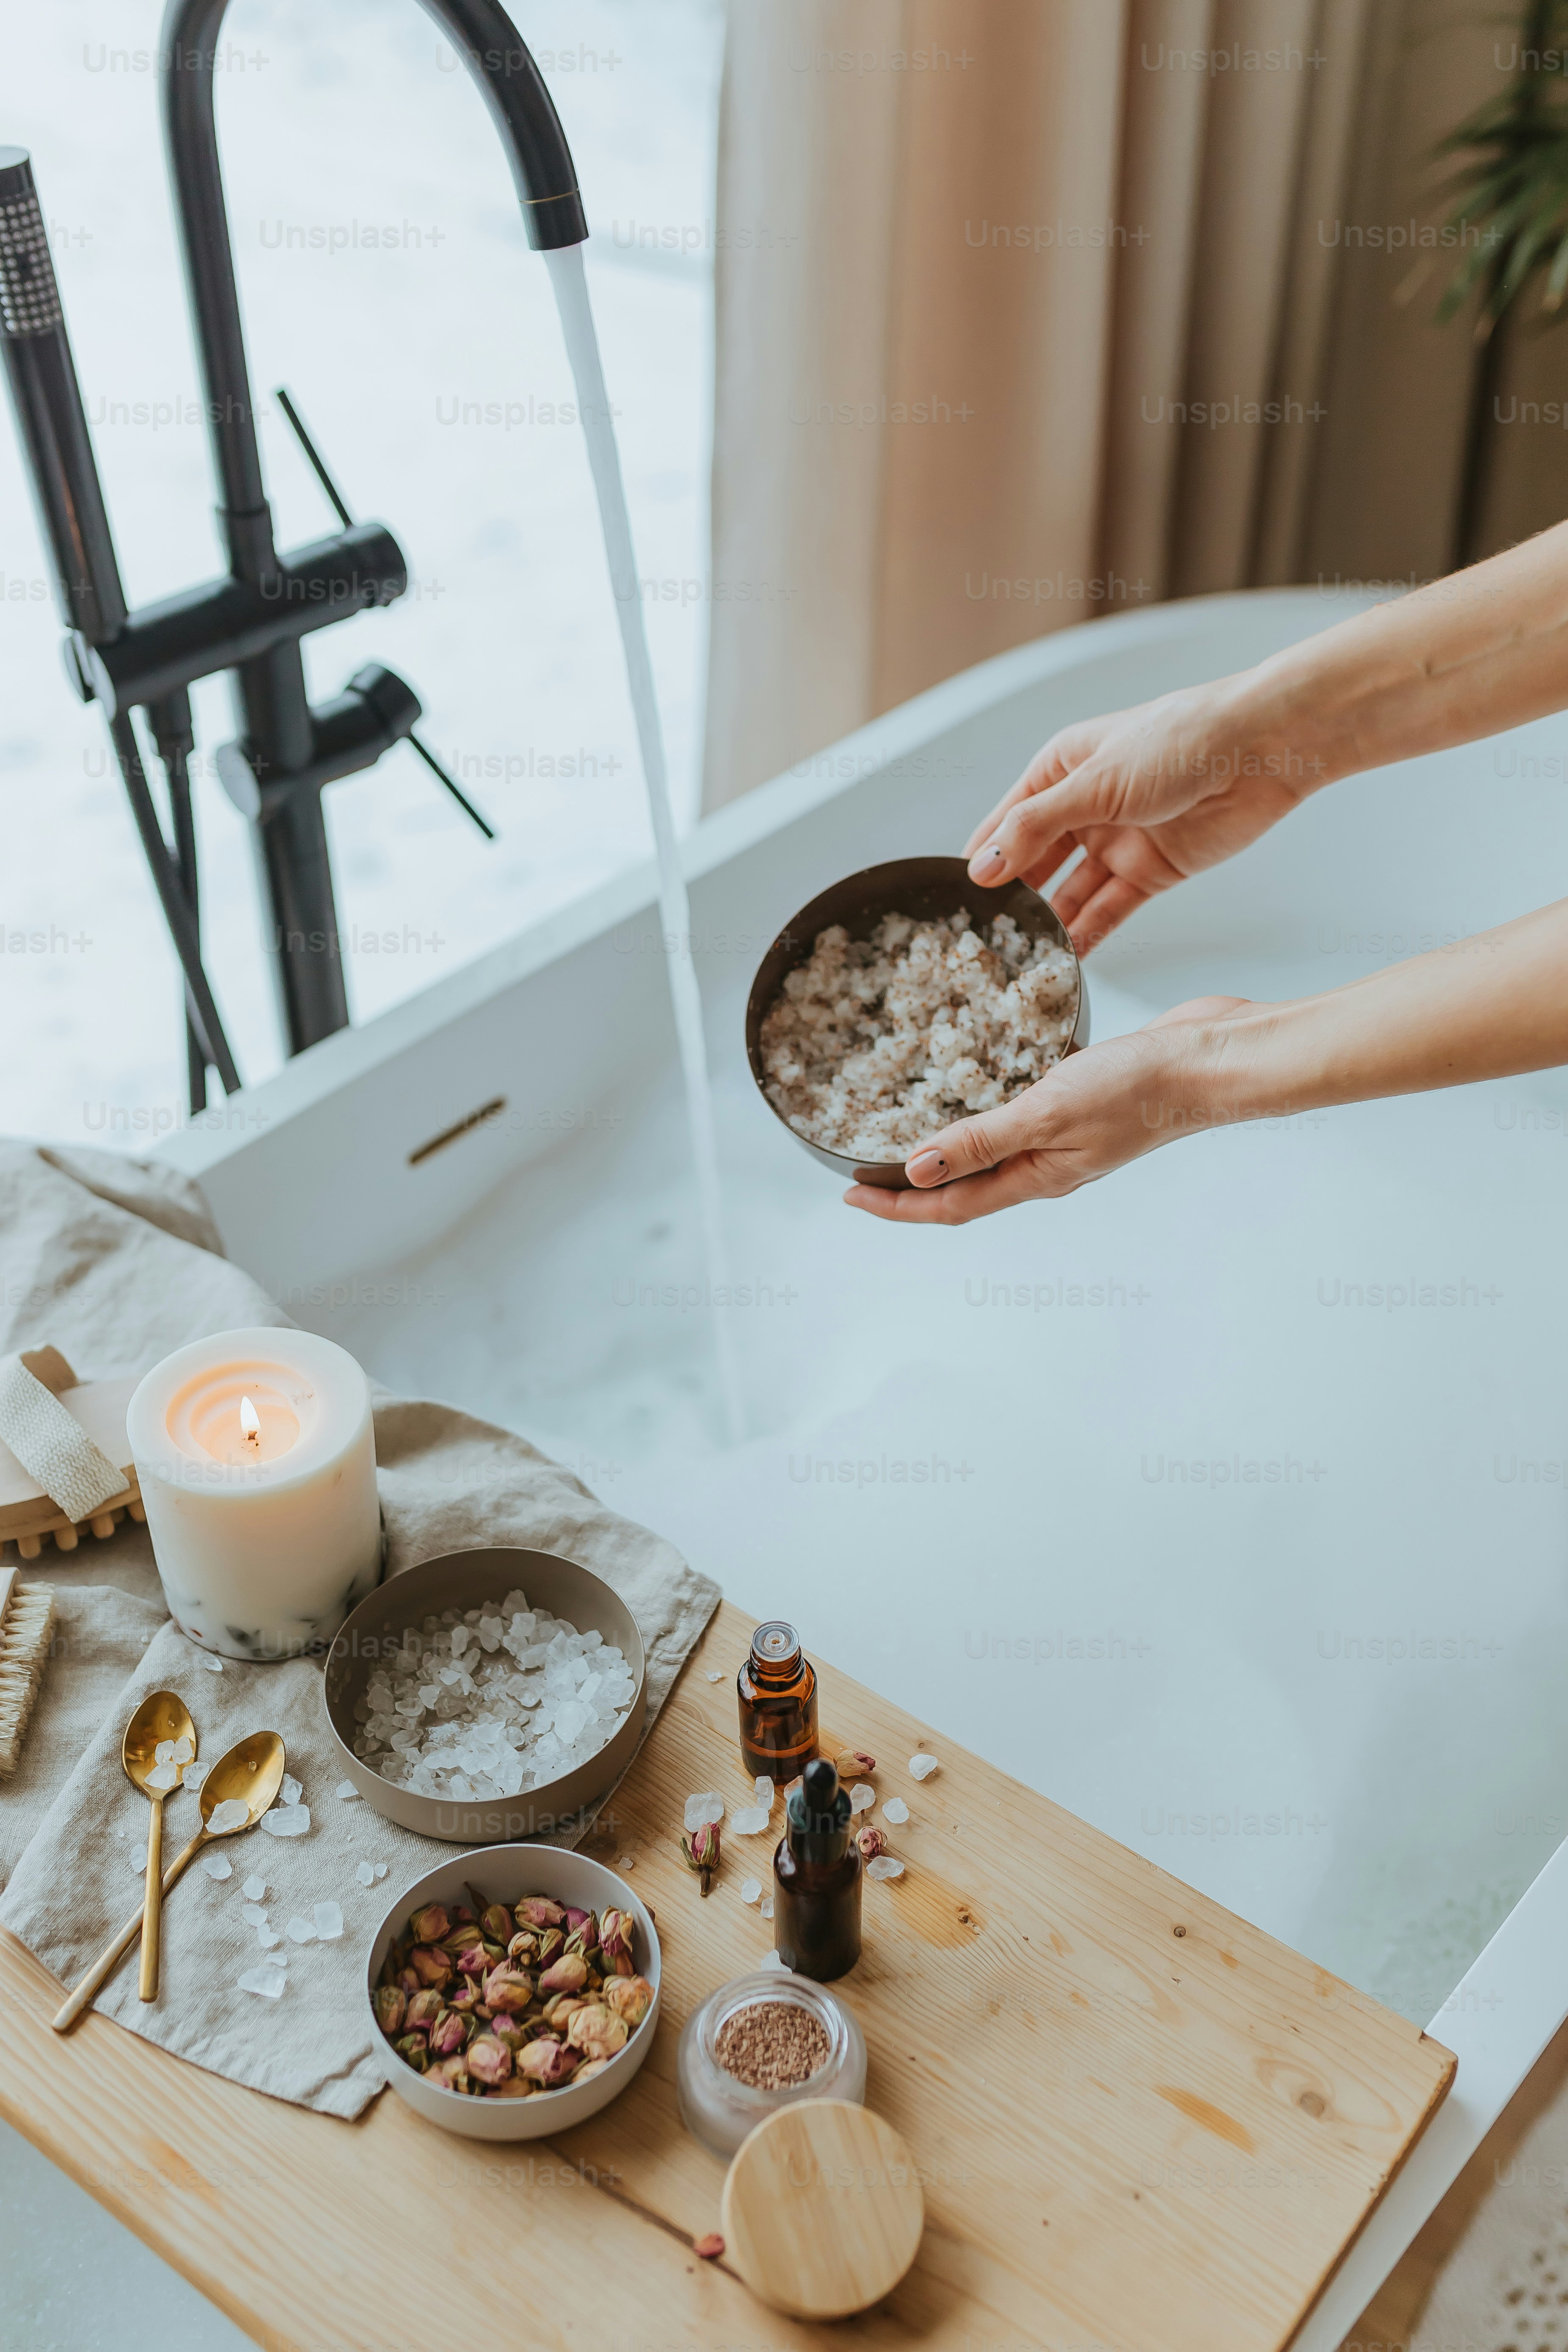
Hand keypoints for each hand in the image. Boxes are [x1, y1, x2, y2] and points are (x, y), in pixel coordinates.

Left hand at [845, 998, 1253, 1224]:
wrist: (1213, 1061)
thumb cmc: (1142, 1088)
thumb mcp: (1048, 1112)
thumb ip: (982, 1140)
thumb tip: (915, 1170)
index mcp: (1038, 1177)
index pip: (950, 1205)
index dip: (897, 1206)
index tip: (848, 1197)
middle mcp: (1047, 1164)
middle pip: (964, 1186)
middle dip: (910, 1184)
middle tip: (861, 1166)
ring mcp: (1066, 1135)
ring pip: (991, 1152)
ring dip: (947, 1148)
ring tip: (904, 1130)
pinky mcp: (1081, 1101)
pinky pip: (1019, 1115)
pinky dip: (986, 1110)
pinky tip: (975, 1085)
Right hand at [963, 683, 1324, 952]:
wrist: (1262, 750)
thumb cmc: (1180, 741)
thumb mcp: (1094, 784)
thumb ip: (1035, 829)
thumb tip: (982, 868)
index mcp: (1059, 771)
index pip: (1004, 824)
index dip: (980, 862)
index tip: (953, 905)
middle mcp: (1083, 809)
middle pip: (1034, 864)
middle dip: (1011, 901)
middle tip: (984, 944)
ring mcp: (1116, 842)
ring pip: (1070, 893)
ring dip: (1049, 924)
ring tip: (1021, 961)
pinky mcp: (1150, 872)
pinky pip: (1109, 910)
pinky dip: (1088, 933)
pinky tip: (1065, 958)